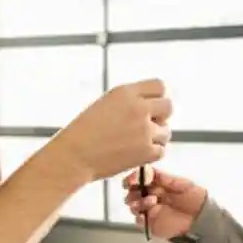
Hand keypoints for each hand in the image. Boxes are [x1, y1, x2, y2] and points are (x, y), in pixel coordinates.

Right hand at [48, 79, 171, 182]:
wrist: (73, 156)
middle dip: (161, 116)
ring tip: (136, 143)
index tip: (150, 108)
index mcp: (126, 92)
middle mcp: (138, 108)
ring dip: (156, 137)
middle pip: (169, 106)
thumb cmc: (84, 132)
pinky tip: (136, 154)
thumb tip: (155, 105)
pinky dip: (151, 154)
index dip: (157, 98)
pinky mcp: (147, 151)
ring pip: (166, 131)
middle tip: (147, 126)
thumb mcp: (105, 104)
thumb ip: (131, 101)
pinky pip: (161, 150)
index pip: (160, 86)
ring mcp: (144, 130)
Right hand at [123, 166, 206, 239]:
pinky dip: (139, 216)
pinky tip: (147, 213)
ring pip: (133, 205)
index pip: (141, 179)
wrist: (203, 219)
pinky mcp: (151, 224)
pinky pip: (138, 220)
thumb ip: (165, 178)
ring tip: (151, 201)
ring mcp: (150, 210)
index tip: (133, 179)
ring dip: (137, 202)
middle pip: (133, 192)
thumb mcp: (183, 184)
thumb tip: (148, 171)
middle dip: (132, 190)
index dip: (134, 178)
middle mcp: (152, 196)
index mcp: (159, 184)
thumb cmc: (196, 199)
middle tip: (137, 190)